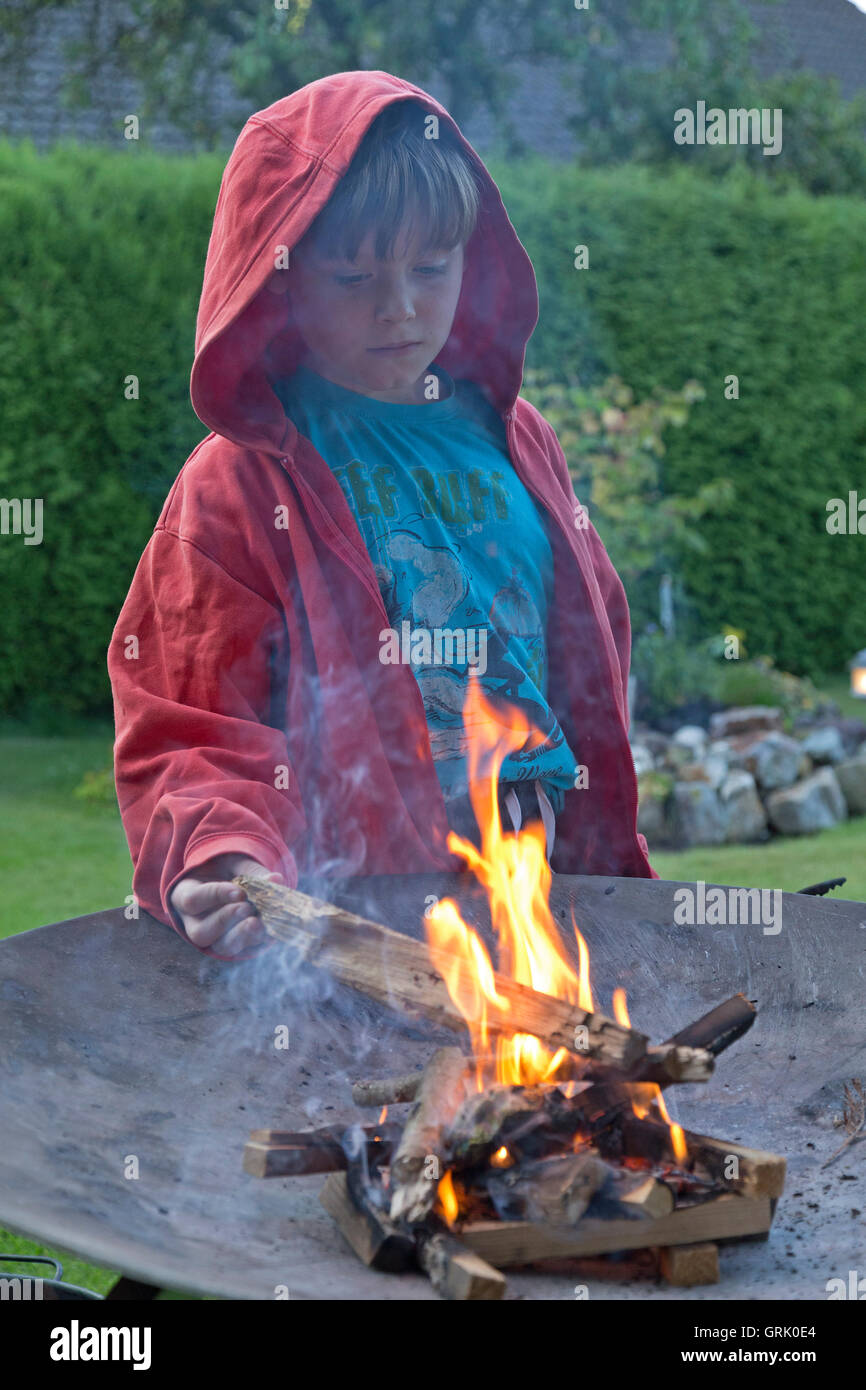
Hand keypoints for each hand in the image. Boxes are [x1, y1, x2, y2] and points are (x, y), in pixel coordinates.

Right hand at [169, 852, 283, 956]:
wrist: (233, 883)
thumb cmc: (228, 869)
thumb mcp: (234, 864)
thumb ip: (252, 871)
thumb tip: (275, 879)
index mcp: (185, 896)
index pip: (193, 900)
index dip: (216, 896)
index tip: (240, 892)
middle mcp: (194, 923)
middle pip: (201, 932)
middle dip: (225, 921)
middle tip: (247, 909)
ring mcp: (213, 939)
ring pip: (220, 947)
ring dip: (241, 937)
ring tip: (259, 924)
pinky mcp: (234, 947)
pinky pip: (243, 951)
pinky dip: (258, 942)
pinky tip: (272, 933)